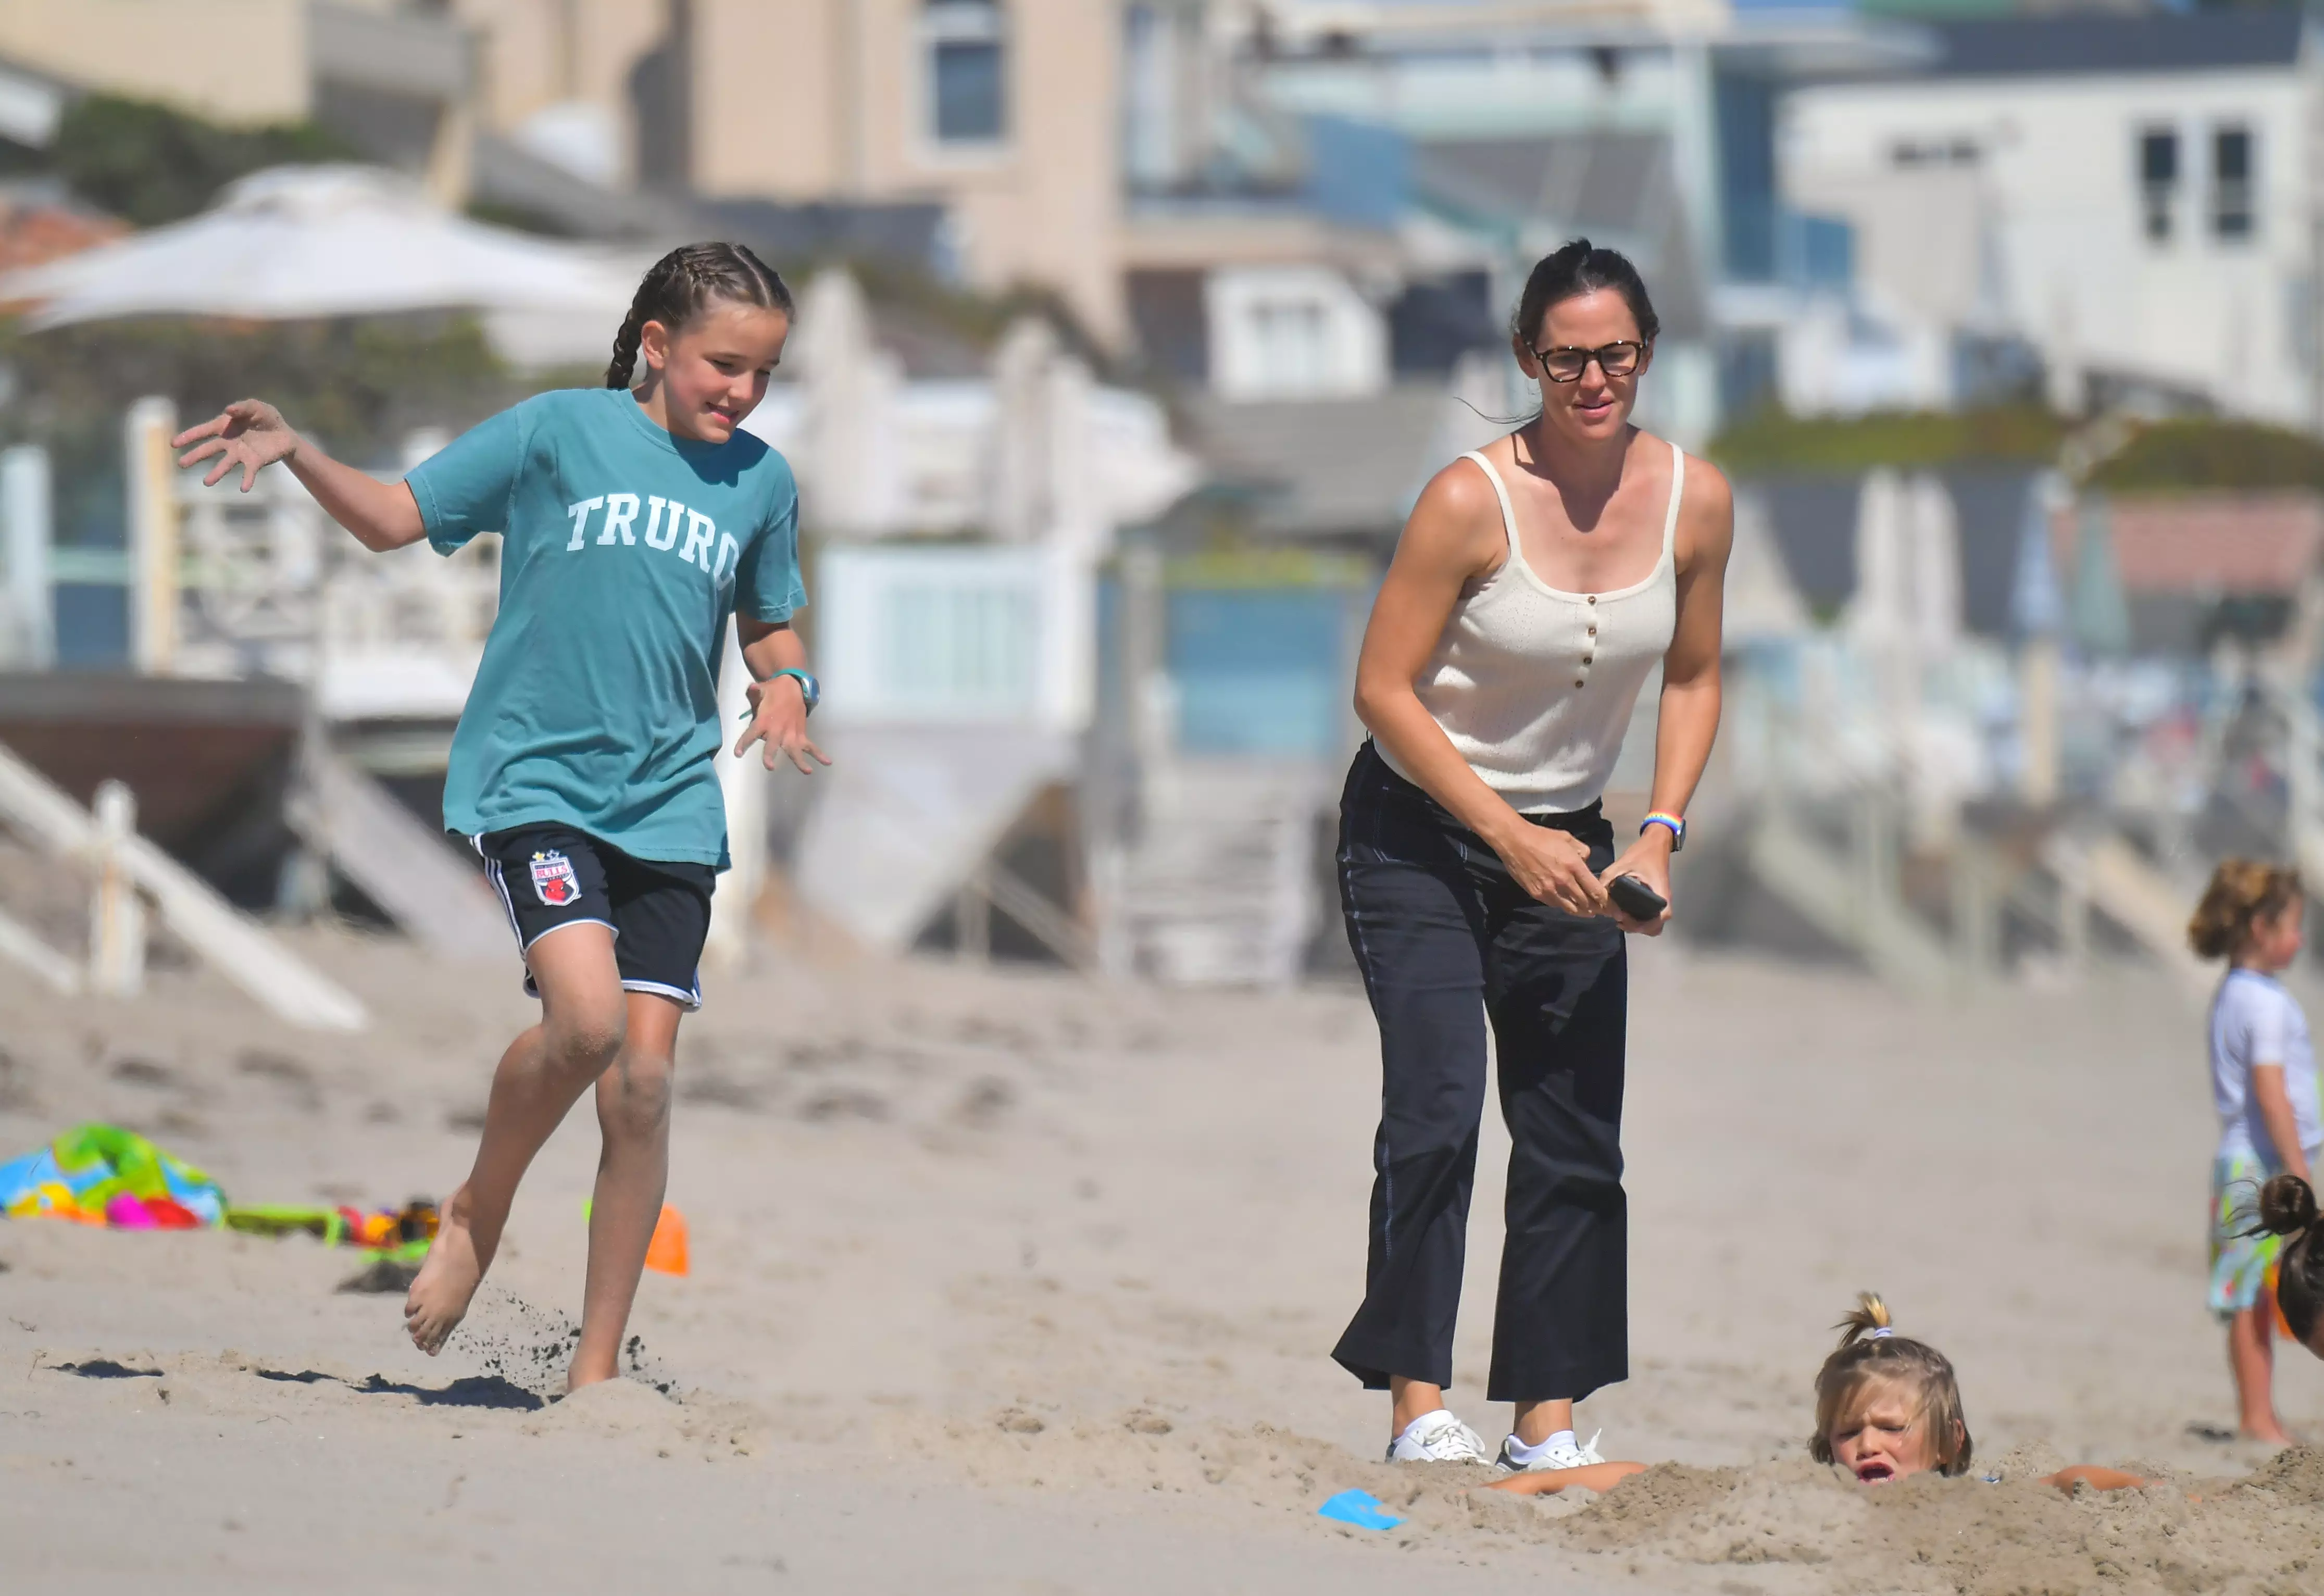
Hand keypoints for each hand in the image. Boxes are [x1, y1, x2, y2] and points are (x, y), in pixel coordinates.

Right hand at [173, 399, 299, 491]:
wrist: (284, 434)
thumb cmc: (266, 417)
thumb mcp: (257, 407)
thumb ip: (243, 407)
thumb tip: (229, 409)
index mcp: (224, 426)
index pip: (203, 431)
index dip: (188, 436)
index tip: (174, 443)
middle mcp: (228, 442)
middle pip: (208, 450)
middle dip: (195, 456)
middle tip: (181, 464)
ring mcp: (240, 454)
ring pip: (225, 464)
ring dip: (216, 473)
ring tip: (206, 483)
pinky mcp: (254, 463)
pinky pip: (248, 473)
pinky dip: (246, 480)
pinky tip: (243, 489)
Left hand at [733, 674, 830, 774]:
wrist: (792, 686)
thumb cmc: (773, 690)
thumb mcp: (761, 690)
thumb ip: (753, 693)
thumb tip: (751, 688)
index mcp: (764, 720)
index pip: (751, 733)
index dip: (744, 743)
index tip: (738, 753)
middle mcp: (778, 729)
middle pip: (772, 745)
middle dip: (770, 755)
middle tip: (769, 766)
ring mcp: (791, 733)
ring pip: (795, 750)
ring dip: (800, 761)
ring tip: (807, 771)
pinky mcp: (801, 734)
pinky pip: (810, 746)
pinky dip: (819, 754)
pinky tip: (828, 762)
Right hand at [1493, 821, 1607, 915]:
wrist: (1515, 841)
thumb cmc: (1542, 837)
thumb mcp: (1568, 839)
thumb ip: (1582, 851)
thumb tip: (1586, 863)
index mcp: (1574, 866)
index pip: (1595, 890)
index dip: (1605, 900)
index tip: (1610, 905)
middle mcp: (1564, 881)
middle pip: (1585, 903)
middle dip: (1596, 909)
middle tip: (1602, 911)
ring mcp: (1550, 890)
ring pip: (1571, 908)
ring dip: (1582, 911)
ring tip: (1588, 913)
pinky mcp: (1538, 894)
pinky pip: (1556, 905)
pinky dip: (1565, 906)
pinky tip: (1569, 905)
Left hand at [1599, 833, 1673, 935]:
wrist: (1656, 843)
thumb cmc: (1643, 853)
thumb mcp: (1622, 864)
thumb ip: (1608, 879)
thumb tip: (1595, 894)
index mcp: (1660, 895)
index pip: (1655, 922)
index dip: (1637, 925)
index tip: (1621, 917)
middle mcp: (1664, 901)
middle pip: (1654, 928)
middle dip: (1636, 927)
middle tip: (1619, 919)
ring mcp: (1662, 901)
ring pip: (1653, 924)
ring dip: (1638, 925)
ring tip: (1621, 917)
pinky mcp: (1658, 899)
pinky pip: (1652, 916)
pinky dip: (1641, 919)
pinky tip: (1626, 912)